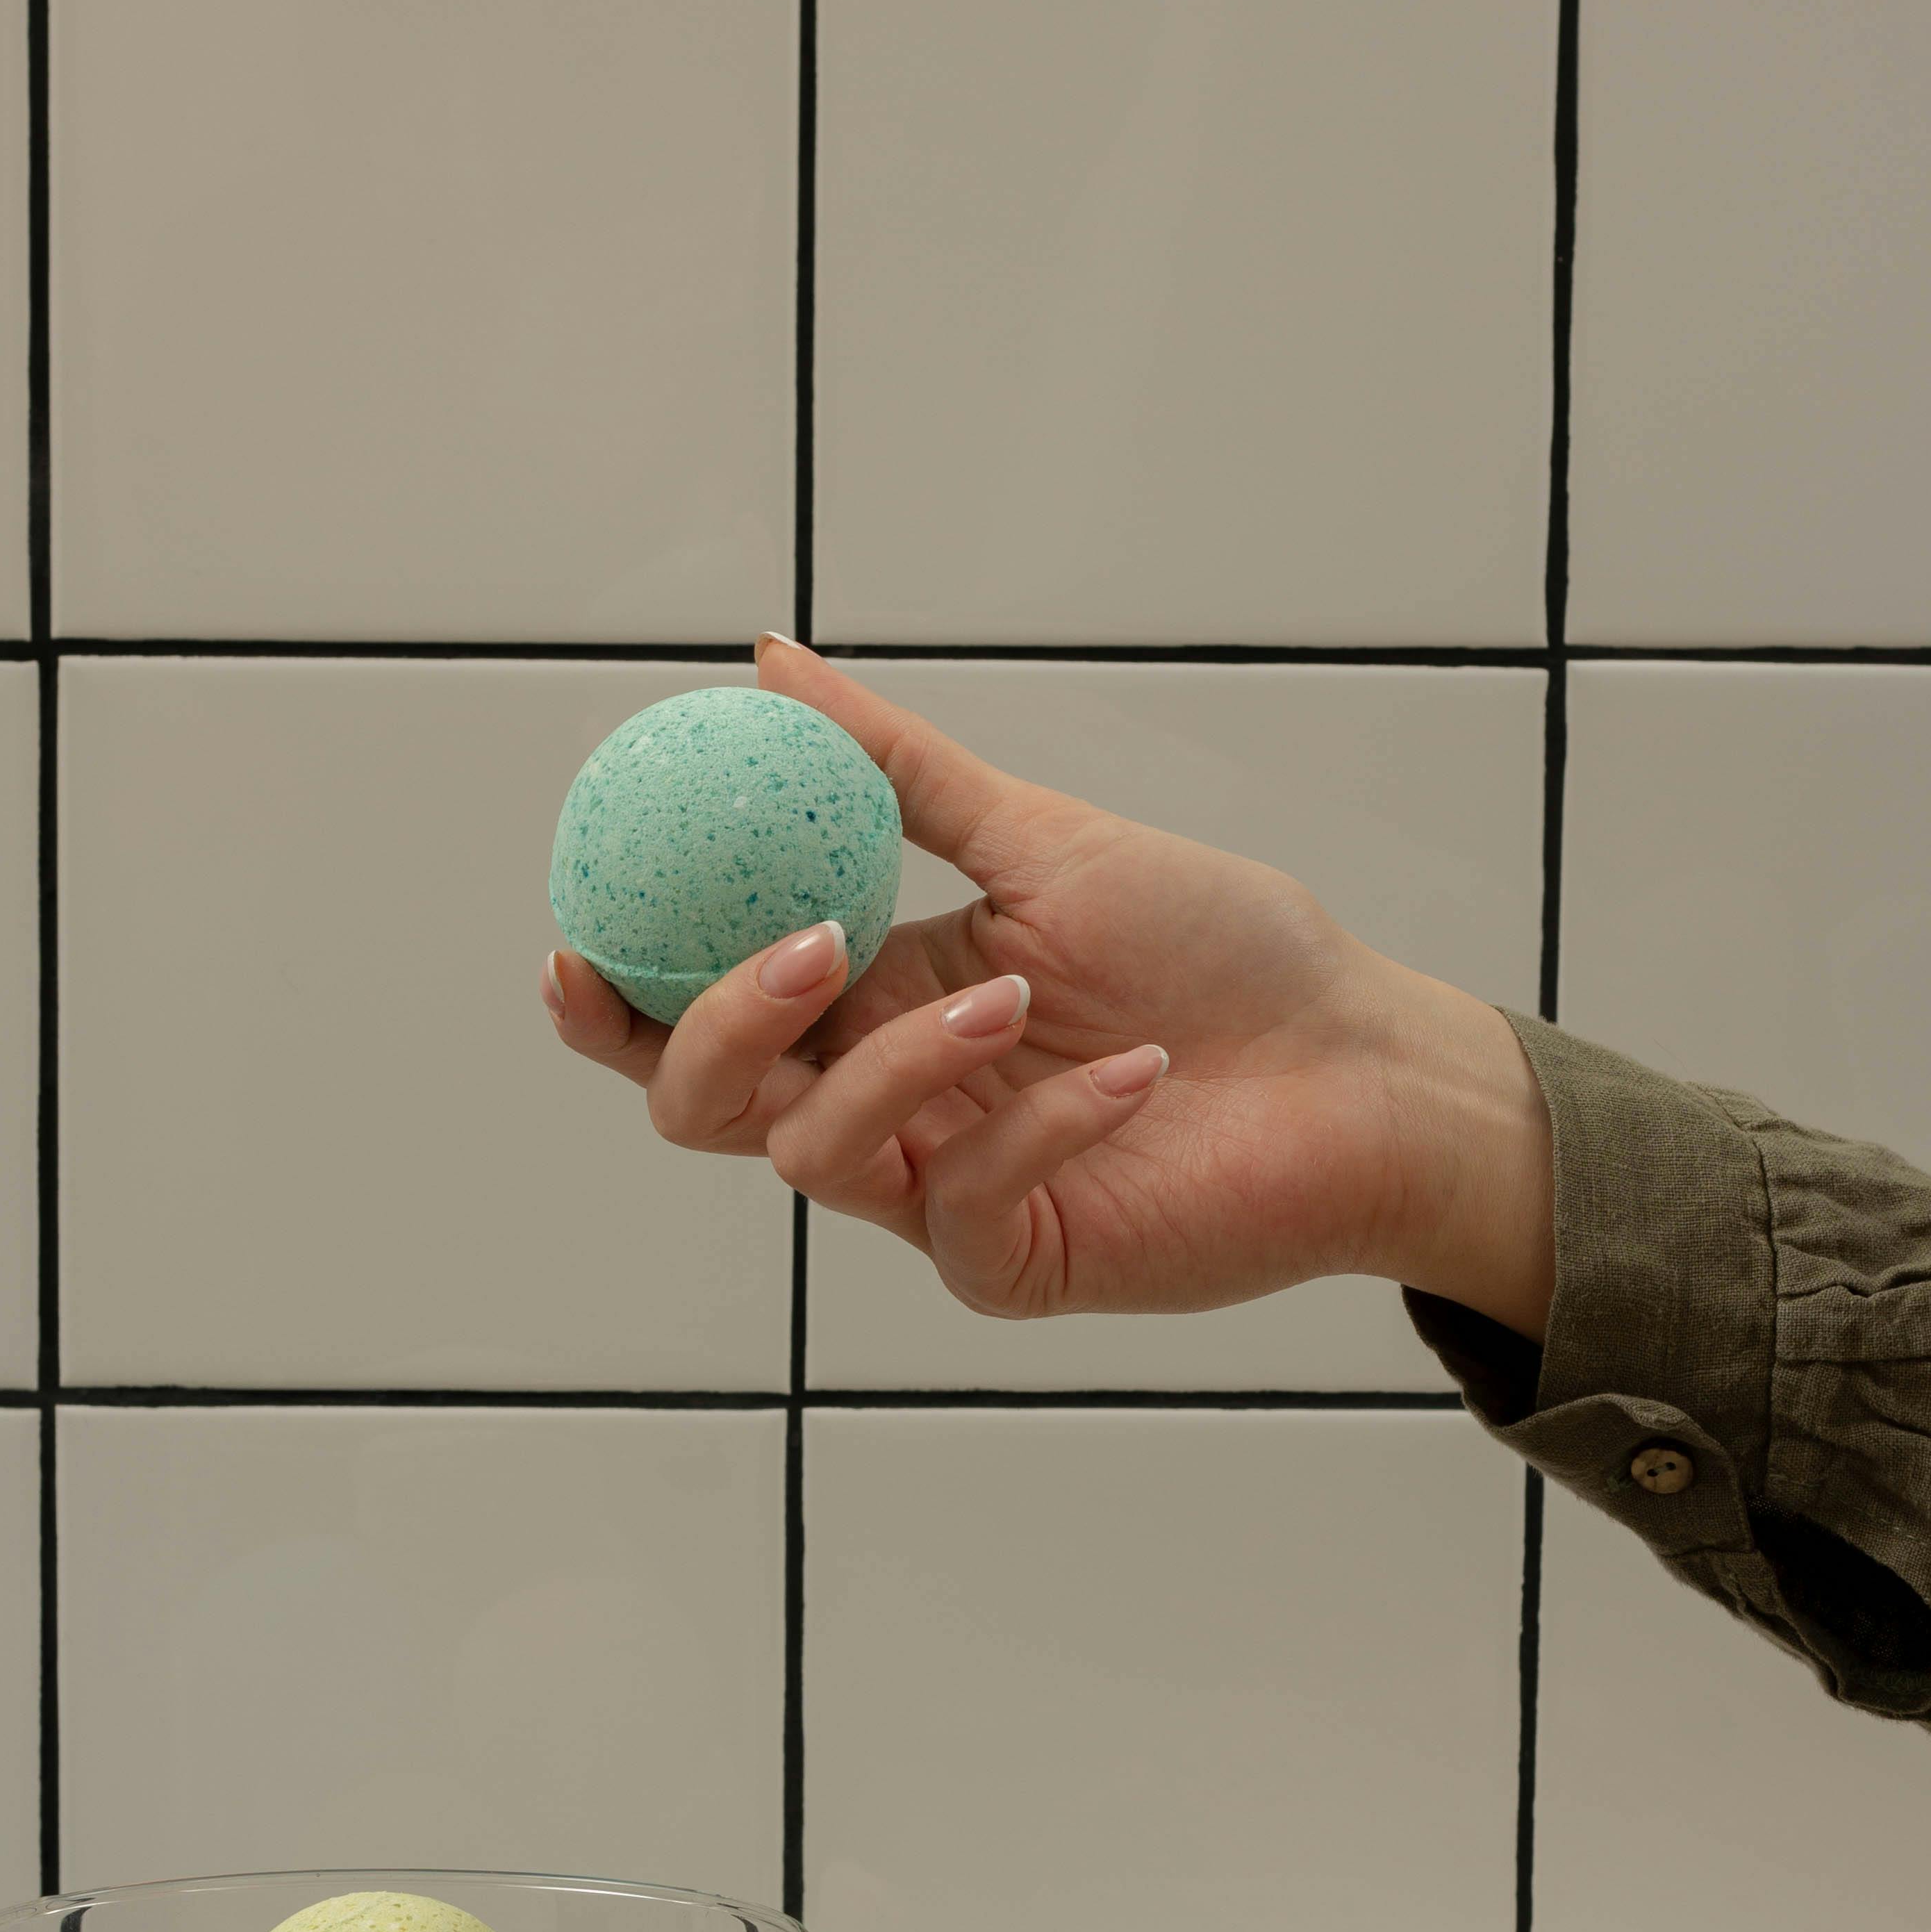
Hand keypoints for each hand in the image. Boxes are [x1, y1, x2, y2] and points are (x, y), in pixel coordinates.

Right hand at [541, 637, 1553, 1338]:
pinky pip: (965, 1213)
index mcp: (863, 1003)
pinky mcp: (1017, 1266)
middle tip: (799, 952)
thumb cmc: (1217, 950)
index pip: (692, 1020)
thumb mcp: (1044, 835)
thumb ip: (897, 767)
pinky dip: (1038, 1129)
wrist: (1357, 1059)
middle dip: (716, 1032)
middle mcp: (883, 1104)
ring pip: (822, 1157)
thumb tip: (766, 665)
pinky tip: (1130, 1068)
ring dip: (902, 1062)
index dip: (612, 1003)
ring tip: (1014, 992)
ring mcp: (942, 1196)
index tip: (573, 946)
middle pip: (710, 1110)